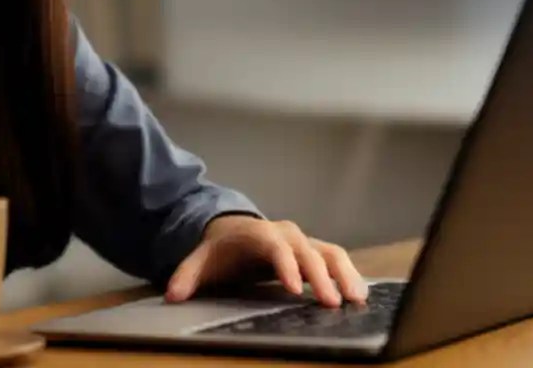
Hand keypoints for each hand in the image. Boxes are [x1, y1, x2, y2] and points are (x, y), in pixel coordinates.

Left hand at [165, 215, 368, 307]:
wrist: (234, 230)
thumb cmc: (222, 249)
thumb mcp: (201, 259)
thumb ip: (187, 275)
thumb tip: (173, 295)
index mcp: (260, 234)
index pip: (276, 247)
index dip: (286, 266)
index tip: (294, 289)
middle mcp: (287, 235)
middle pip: (309, 251)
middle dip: (322, 277)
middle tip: (332, 303)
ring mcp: (304, 242)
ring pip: (330, 253)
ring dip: (345, 274)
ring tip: (357, 299)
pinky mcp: (315, 252)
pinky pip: (336, 259)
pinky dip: (350, 274)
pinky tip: (359, 295)